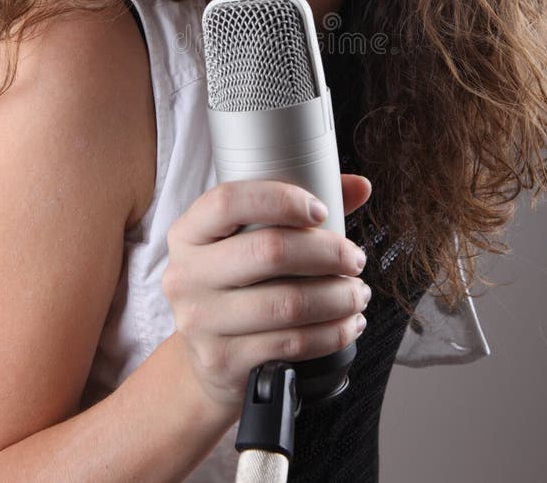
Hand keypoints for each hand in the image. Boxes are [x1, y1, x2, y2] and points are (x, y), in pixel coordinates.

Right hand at [162, 175, 371, 407]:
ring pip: (288, 303)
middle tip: (355, 259)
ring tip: (357, 293)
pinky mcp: (223, 360)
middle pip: (269, 251)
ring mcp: (200, 321)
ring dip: (338, 297)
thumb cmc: (239, 285)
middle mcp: (187, 274)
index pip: (228, 201)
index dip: (281, 200)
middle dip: (328, 253)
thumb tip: (359, 187)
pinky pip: (292, 343)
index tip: (320, 211)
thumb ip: (300, 208)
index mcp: (190, 232)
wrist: (207, 358)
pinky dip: (332, 333)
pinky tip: (347, 324)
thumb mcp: (251, 240)